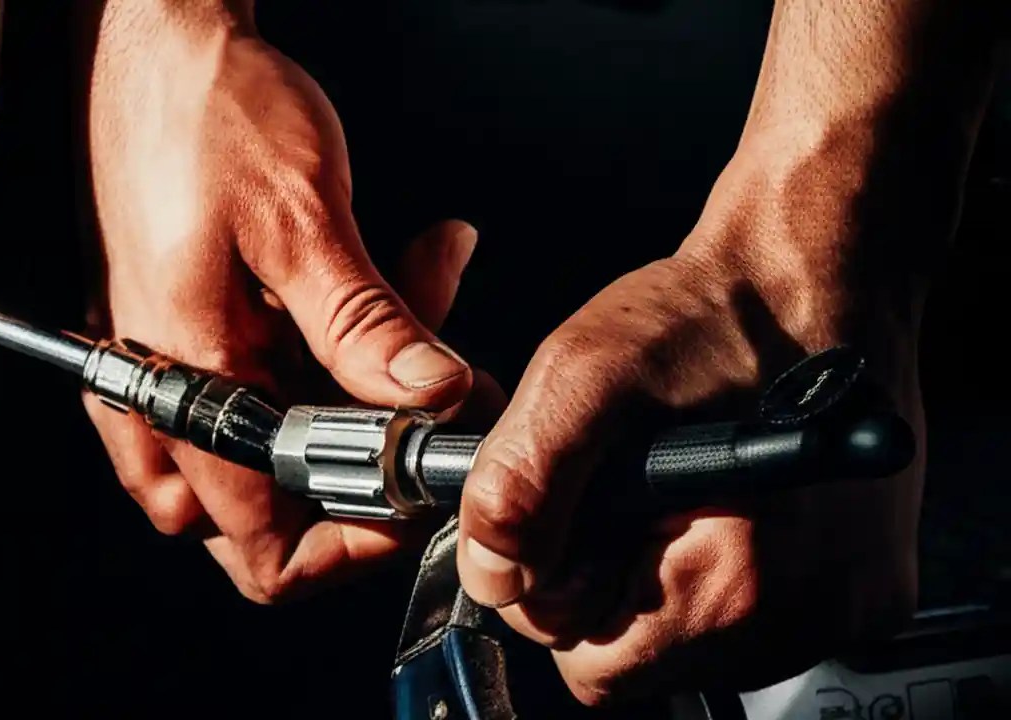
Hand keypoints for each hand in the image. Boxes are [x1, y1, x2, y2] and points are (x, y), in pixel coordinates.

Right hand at [85, 9, 497, 602]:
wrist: (150, 39)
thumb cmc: (207, 107)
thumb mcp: (302, 214)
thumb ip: (365, 324)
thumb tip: (428, 401)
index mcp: (188, 380)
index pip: (266, 546)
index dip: (352, 539)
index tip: (418, 488)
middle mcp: (162, 394)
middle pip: (266, 516)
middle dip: (358, 468)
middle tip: (421, 400)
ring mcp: (161, 370)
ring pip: (262, 457)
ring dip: (342, 408)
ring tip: (406, 319)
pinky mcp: (174, 334)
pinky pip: (247, 396)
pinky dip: (315, 366)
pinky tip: (368, 300)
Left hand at [455, 137, 927, 703]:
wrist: (820, 269)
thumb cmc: (717, 313)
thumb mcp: (583, 377)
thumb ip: (521, 485)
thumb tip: (494, 575)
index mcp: (733, 581)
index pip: (596, 667)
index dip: (559, 594)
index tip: (573, 523)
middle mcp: (803, 616)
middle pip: (648, 658)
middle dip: (613, 581)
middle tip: (627, 492)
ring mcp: (843, 607)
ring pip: (698, 642)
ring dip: (666, 575)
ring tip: (680, 483)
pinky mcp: (865, 589)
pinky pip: (759, 619)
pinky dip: (722, 567)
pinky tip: (727, 500)